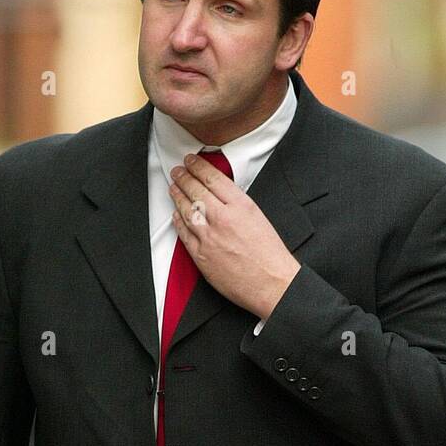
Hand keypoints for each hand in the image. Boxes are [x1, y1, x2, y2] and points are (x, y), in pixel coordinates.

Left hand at [169, 152, 300, 319]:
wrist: (272, 285)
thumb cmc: (270, 256)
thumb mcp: (259, 218)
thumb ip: (238, 204)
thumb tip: (220, 195)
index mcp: (241, 206)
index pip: (212, 178)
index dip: (198, 166)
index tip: (191, 161)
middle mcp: (223, 218)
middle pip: (196, 191)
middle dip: (184, 177)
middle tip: (177, 171)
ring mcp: (209, 237)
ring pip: (187, 210)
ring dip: (177, 196)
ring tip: (173, 187)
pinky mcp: (201, 256)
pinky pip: (184, 234)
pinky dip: (178, 221)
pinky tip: (176, 214)